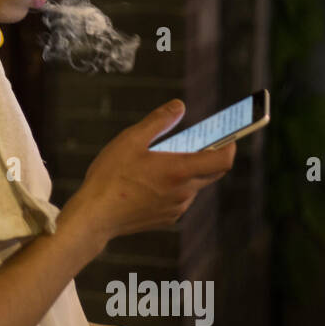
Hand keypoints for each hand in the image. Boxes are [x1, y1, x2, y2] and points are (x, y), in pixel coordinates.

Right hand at [60, 100, 235, 241]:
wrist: (95, 216)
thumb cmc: (110, 176)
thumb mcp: (131, 139)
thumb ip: (158, 121)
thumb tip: (179, 106)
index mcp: (179, 170)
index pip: (222, 160)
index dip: (230, 146)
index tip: (228, 137)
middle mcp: (184, 192)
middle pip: (211, 173)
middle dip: (207, 156)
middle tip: (193, 142)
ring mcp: (176, 208)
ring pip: (193, 186)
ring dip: (186, 172)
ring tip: (160, 162)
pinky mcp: (166, 219)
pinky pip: (179, 199)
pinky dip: (173, 187)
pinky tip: (149, 182)